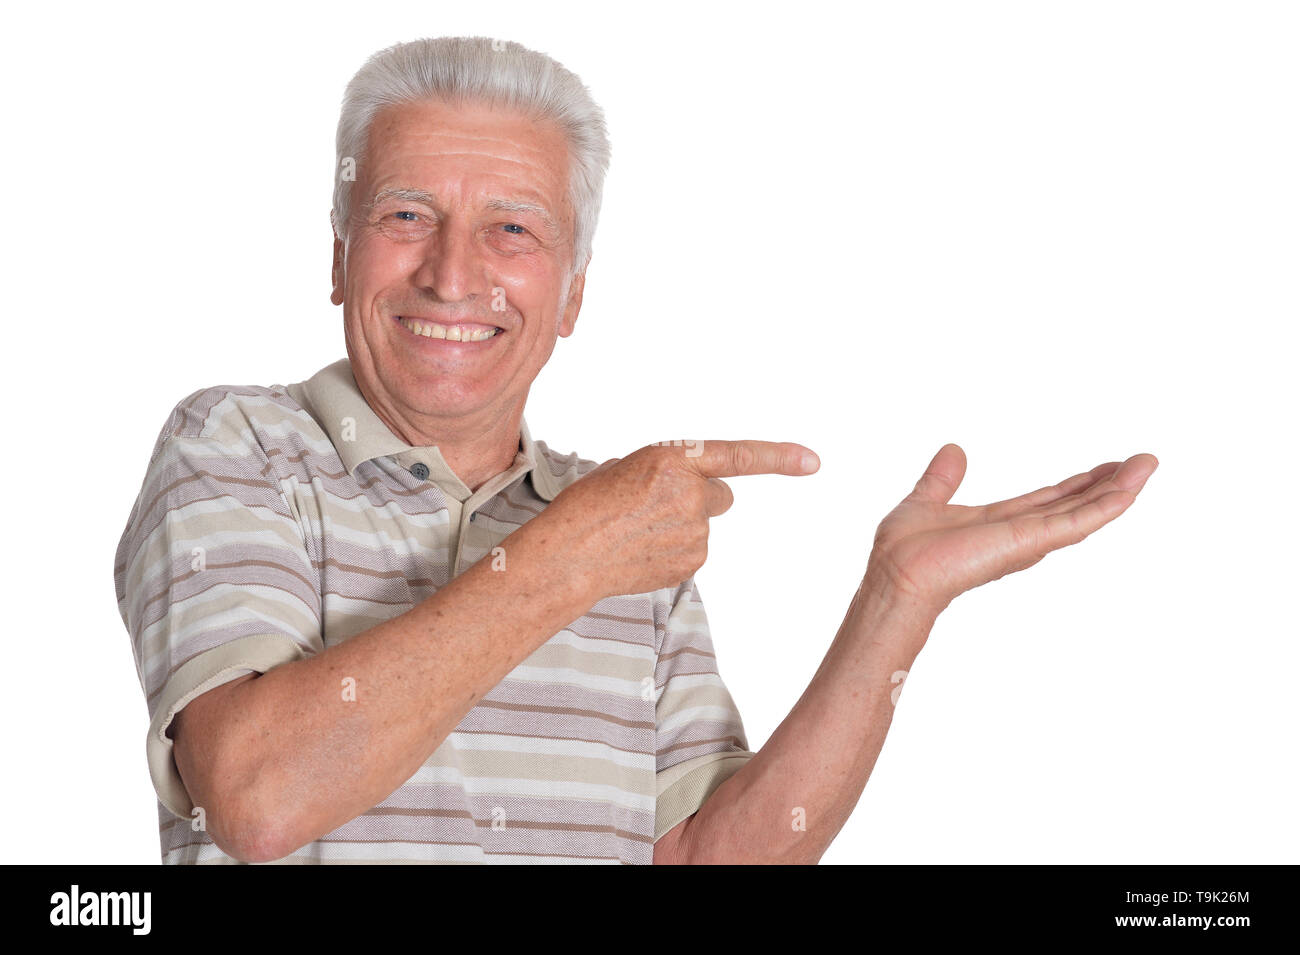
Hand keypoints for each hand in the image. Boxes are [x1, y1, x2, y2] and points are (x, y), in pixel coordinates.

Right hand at [537, 440, 817, 601]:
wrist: (571, 554)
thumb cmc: (589, 506)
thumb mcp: (627, 468)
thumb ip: (668, 471)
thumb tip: (690, 488)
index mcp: (675, 460)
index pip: (739, 456)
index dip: (780, 457)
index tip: (812, 461)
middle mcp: (692, 495)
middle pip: (719, 495)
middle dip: (697, 499)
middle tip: (654, 507)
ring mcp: (694, 533)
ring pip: (701, 526)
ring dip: (678, 527)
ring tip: (637, 531)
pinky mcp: (690, 562)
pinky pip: (690, 551)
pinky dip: (672, 551)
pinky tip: (642, 551)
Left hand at [866, 444, 1158, 615]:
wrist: (897, 575)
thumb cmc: (903, 551)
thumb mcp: (925, 501)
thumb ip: (942, 479)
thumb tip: (953, 450)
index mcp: (998, 524)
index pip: (1048, 501)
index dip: (1076, 485)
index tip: (1104, 467)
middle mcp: (1019, 534)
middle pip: (1075, 505)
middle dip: (1108, 485)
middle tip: (1142, 462)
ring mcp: (1028, 540)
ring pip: (1085, 513)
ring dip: (1119, 491)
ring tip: (1148, 465)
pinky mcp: (1030, 544)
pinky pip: (1076, 523)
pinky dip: (1105, 507)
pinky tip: (1130, 490)